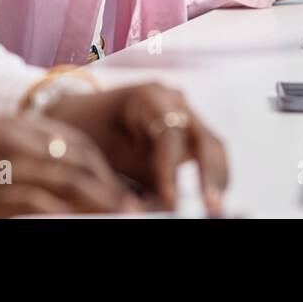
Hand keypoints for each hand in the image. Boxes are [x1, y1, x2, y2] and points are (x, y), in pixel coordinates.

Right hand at [0, 116, 138, 216]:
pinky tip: (76, 221)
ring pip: (66, 184)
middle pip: (78, 163)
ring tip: (116, 217)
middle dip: (109, 187)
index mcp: (19, 126)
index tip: (120, 187)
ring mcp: (4, 169)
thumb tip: (68, 173)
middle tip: (131, 208)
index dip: (103, 167)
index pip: (78, 143)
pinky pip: (37, 205)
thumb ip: (29, 149)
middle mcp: (17, 143)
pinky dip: (62, 214)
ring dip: (97, 203)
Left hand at [43, 83, 228, 213]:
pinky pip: (208, 150)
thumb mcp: (111, 154)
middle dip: (210, 173)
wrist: (85, 115)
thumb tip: (168, 205)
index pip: (169, 133)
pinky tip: (212, 197)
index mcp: (149, 95)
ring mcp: (186, 110)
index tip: (171, 199)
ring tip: (216, 205)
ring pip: (213, 144)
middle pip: (203, 136)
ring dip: (217, 176)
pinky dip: (212, 173)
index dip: (171, 168)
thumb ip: (141, 176)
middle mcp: (174, 99)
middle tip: (211, 205)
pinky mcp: (190, 126)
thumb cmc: (93, 132)